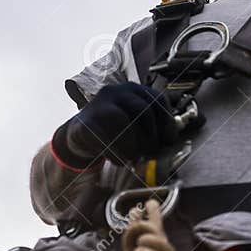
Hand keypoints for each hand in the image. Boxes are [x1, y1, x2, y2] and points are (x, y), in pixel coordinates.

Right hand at [51, 82, 177, 167]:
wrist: (80, 136)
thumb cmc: (116, 131)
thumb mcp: (136, 125)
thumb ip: (153, 128)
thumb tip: (170, 141)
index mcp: (134, 90)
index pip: (158, 99)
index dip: (167, 121)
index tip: (170, 140)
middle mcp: (117, 91)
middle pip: (144, 110)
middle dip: (151, 137)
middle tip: (151, 154)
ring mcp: (99, 103)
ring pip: (125, 122)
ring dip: (133, 146)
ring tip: (132, 157)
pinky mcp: (86, 121)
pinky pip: (106, 137)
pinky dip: (116, 152)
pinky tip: (117, 159)